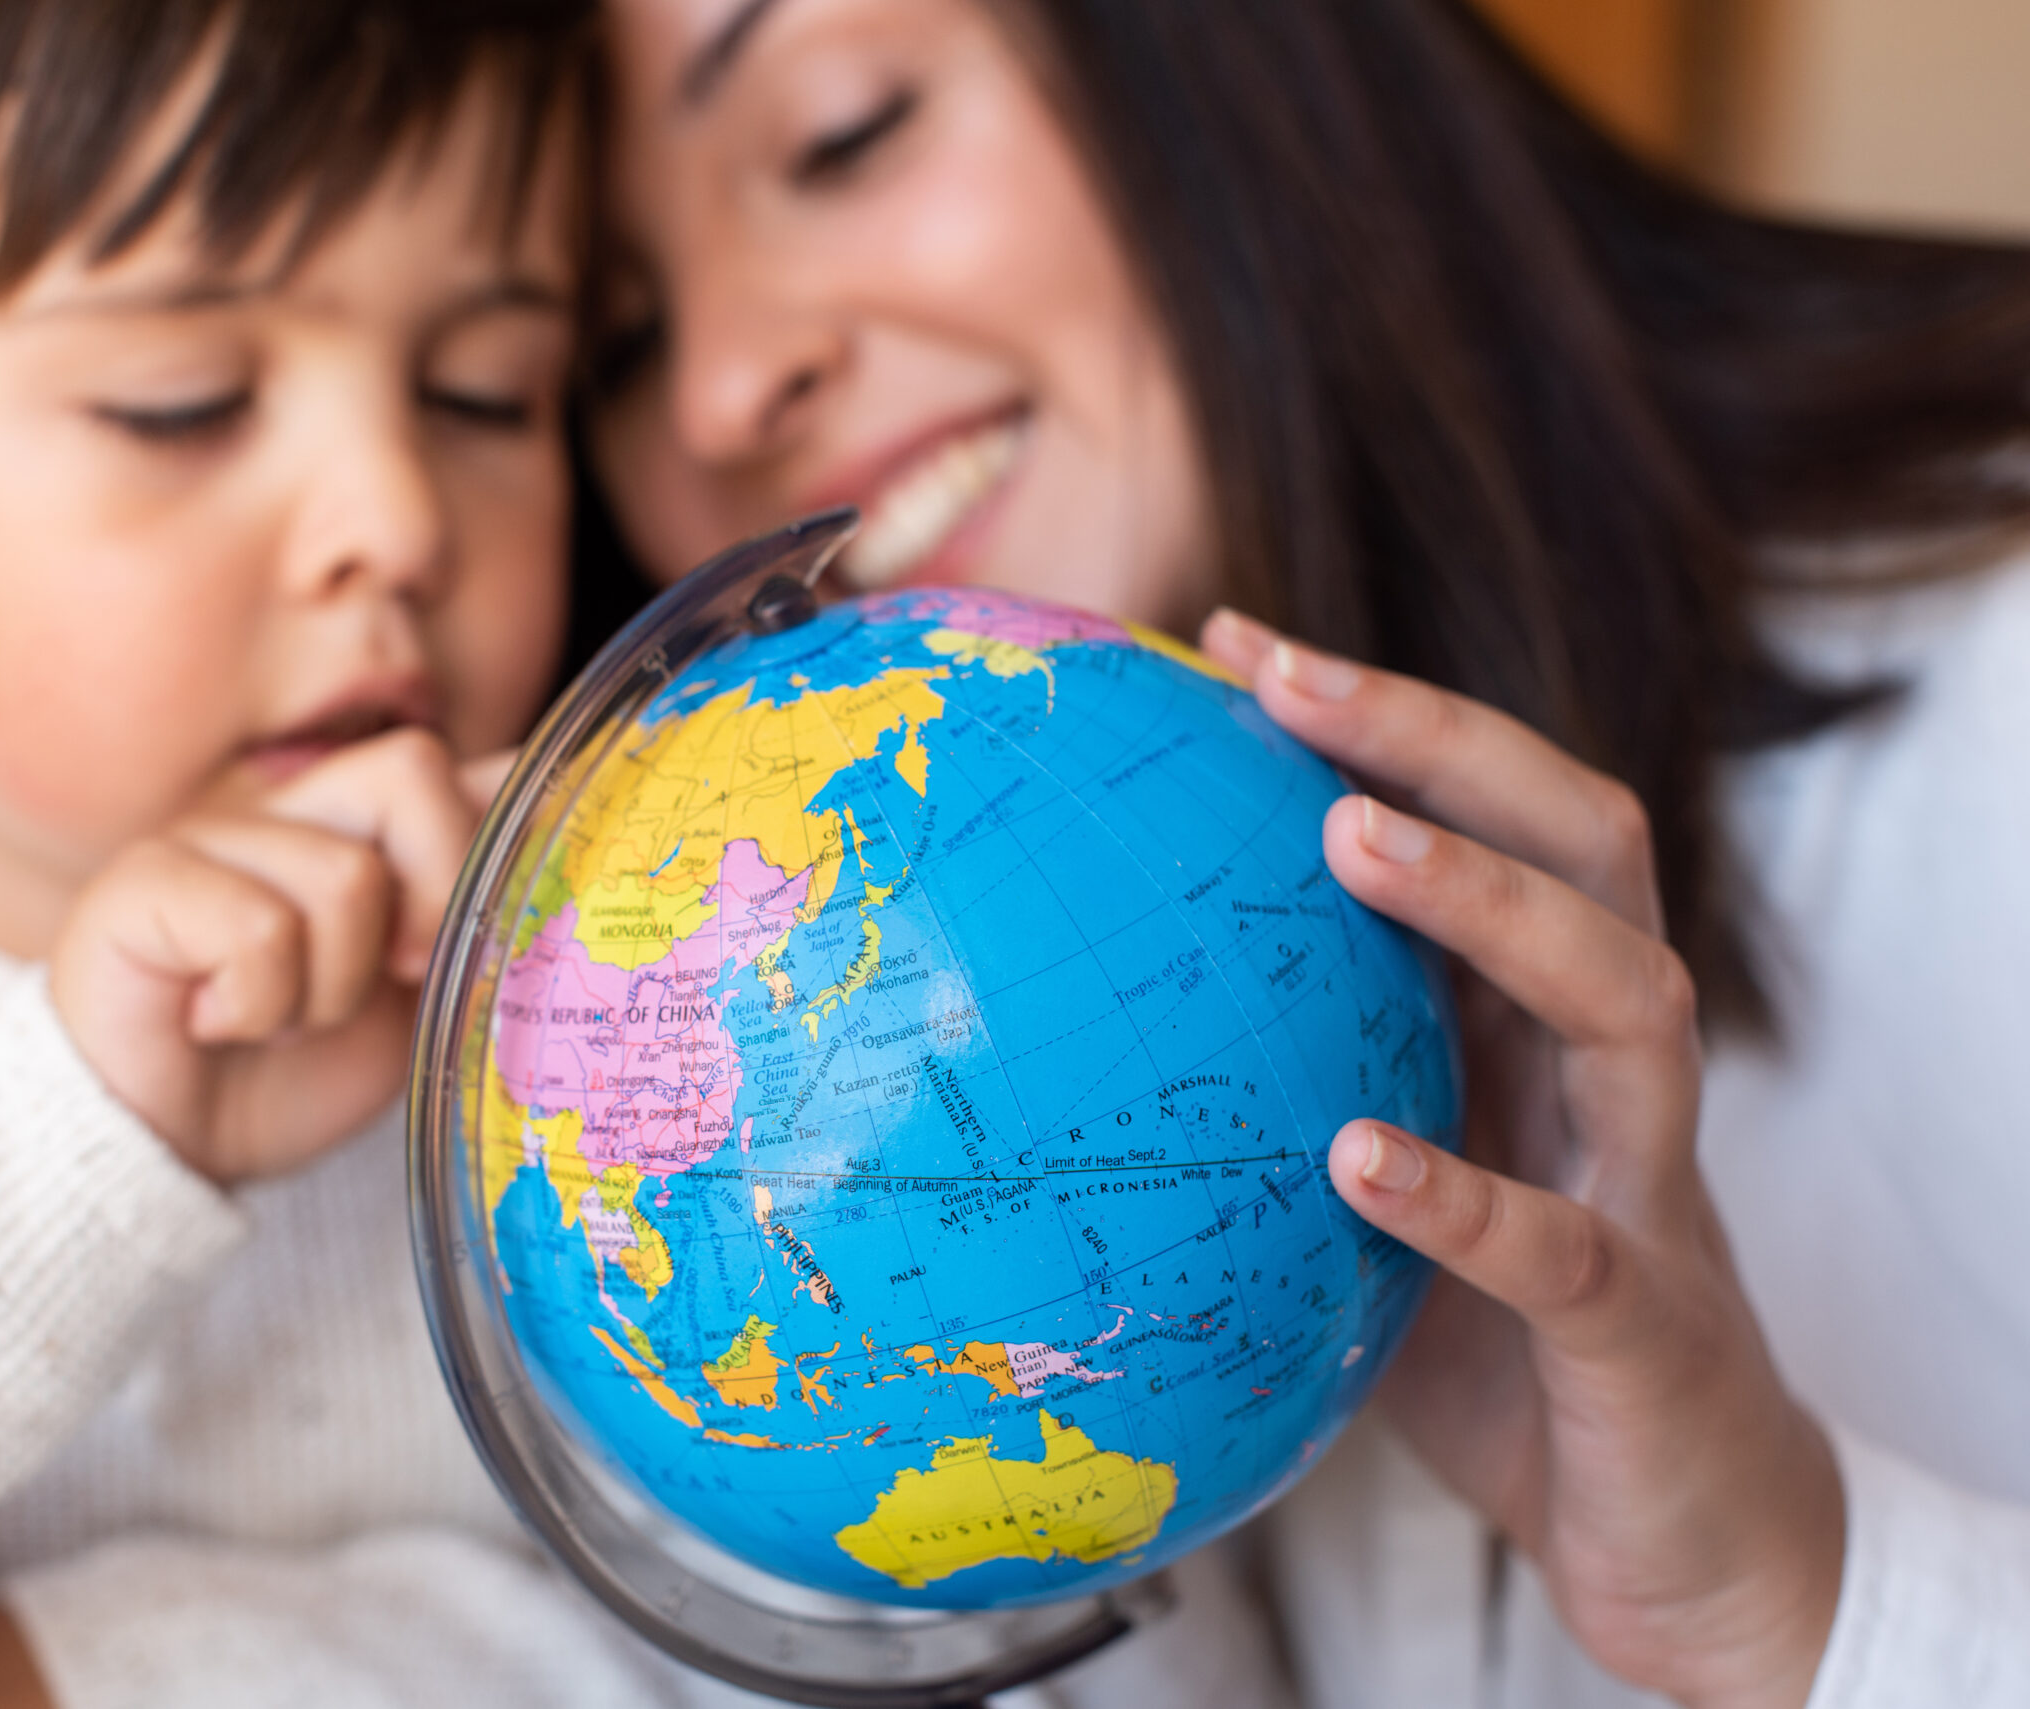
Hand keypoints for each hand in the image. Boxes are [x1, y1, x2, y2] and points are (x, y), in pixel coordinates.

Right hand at [50, 730, 506, 1183]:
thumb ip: (472, 927)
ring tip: (283, 1019)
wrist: (165, 1150)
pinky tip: (217, 1023)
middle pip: (411, 770)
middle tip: (392, 979)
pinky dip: (257, 1003)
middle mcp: (288, 808)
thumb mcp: (416, 1004)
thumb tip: (564, 867)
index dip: (507, 825)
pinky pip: (258, 925)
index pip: (462, 763)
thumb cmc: (291, 1075)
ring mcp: (209, 834)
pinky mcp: (141, 879)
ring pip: (343, 873)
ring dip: (331, 986)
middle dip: (432, 894)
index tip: (509, 920)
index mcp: (360, 827)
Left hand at [1199, 611, 1844, 1708]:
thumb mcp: (1385, 1181)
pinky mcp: (1645, 1327)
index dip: (1385, 719)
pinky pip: (1563, 1248)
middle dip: (1448, 744)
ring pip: (1625, 1000)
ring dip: (1491, 906)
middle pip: (1589, 846)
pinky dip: (1465, 1196)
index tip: (1229, 644)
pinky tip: (1355, 1157)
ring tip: (1349, 838)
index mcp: (1543, 1021)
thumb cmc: (1501, 1338)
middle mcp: (1612, 1069)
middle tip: (1291, 680)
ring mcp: (1649, 1187)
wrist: (1678, 1531)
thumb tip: (1086, 1010)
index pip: (1501, 816)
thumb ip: (1300, 1082)